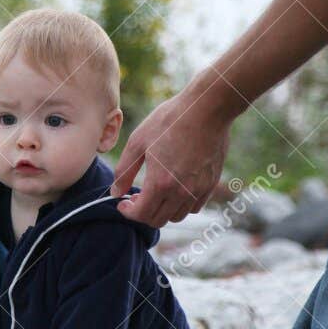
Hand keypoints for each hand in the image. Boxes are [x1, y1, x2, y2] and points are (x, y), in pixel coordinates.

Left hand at [109, 86, 231, 226]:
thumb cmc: (170, 120)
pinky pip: (194, 206)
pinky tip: (174, 188)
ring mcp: (198, 190)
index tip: (123, 204)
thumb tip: (116, 192)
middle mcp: (181, 192)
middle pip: (158, 220)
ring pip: (177, 216)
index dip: (128, 213)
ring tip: (155, 193)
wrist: (207, 109)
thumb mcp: (138, 141)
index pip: (141, 214)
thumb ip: (124, 171)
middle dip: (143, 213)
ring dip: (162, 210)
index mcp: (160, 183)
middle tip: (136, 198)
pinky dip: (181, 205)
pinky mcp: (211, 184)